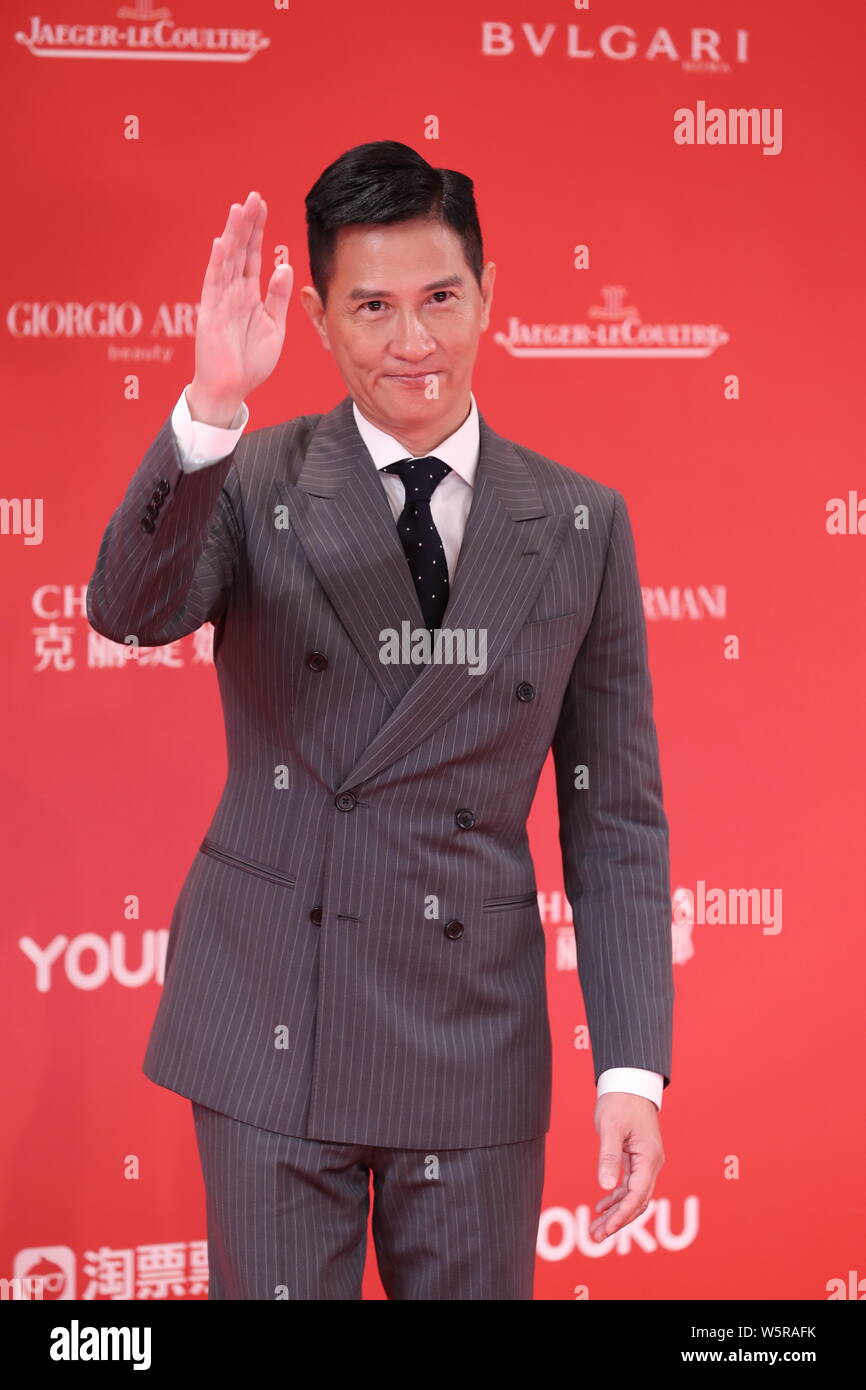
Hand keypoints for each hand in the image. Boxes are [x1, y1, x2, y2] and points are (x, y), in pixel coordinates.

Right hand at [188, 190, 292, 424]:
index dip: (258, 230)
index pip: (254, 255)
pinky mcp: (211, 314)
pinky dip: (218, 264)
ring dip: (232, 236)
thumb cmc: (251, 362)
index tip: (262, 205)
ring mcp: (221, 301)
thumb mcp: (274, 327)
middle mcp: (234, 292)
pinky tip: (222, 243)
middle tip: (253, 197)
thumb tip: (285, 267)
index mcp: (249, 295)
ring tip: (237, 209)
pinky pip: (214, 285)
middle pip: (240, 251)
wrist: (232, 389)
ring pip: (228, 261)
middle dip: (246, 224)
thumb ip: (278, 298)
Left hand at [590, 1091, 664, 1241]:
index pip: (638, 1194)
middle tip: (596, 1237)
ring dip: (616, 1213)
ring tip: (595, 1229)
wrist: (629, 1083)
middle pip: (638, 1201)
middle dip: (618, 1221)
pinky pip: (630, 1186)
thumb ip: (609, 1156)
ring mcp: (646, 1162)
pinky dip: (616, 1198)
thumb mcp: (610, 1127)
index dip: (623, 1214)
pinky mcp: (637, 1159)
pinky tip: (601, 1208)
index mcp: (649, 1157)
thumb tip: (604, 1185)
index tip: (607, 1229)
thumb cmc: (620, 1102)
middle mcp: (652, 1163)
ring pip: (633, 1196)